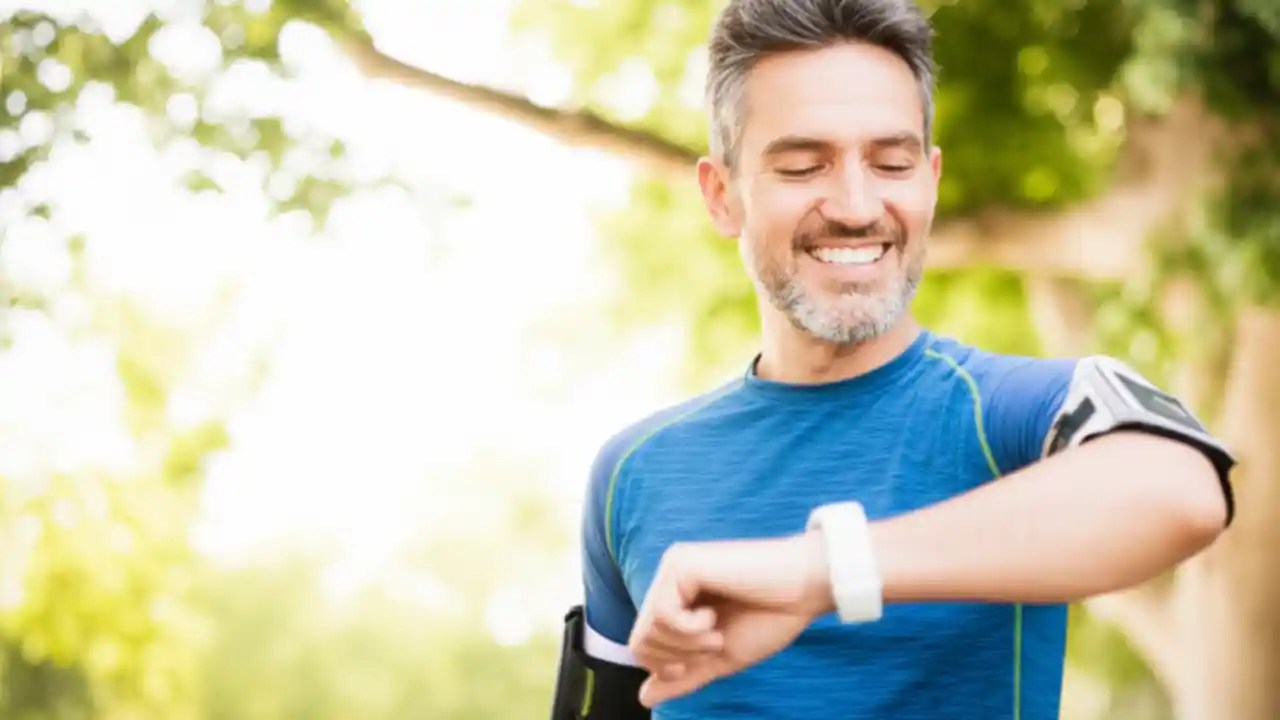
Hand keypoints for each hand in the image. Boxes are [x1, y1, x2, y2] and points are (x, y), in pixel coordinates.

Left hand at [627, 531, 833, 707]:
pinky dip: (690, 629)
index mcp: (678, 598)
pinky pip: (663, 614)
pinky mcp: (683, 564)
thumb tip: (644, 697)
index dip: (667, 666)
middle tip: (715, 643)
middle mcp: (670, 579)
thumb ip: (685, 675)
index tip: (705, 657)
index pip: (643, 644)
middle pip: (640, 639)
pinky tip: (714, 617)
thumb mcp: (721, 656)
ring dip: (687, 643)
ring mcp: (674, 568)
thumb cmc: (770, 617)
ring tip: (718, 632)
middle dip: (677, 657)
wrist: (804, 589)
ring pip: (648, 628)